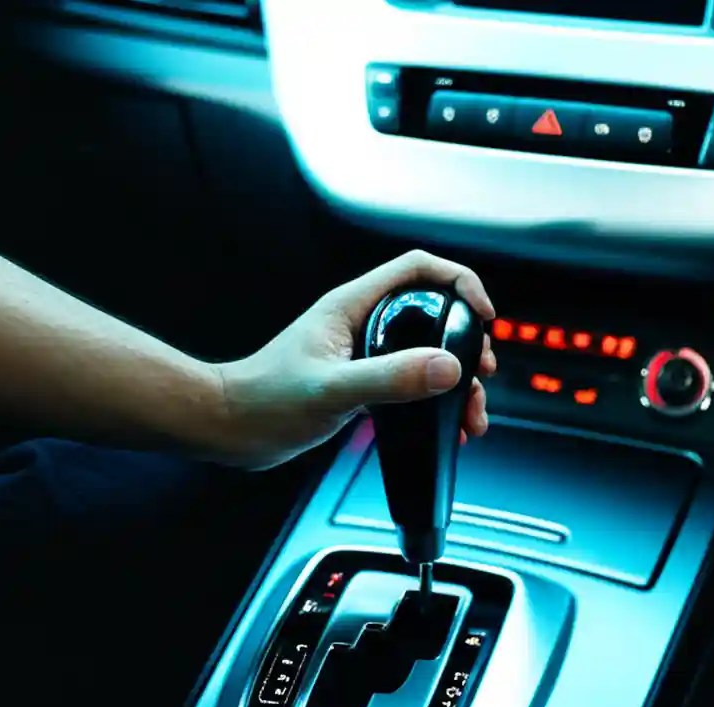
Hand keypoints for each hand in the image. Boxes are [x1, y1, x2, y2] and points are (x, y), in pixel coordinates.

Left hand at [207, 250, 497, 469]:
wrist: (229, 429)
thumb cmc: (263, 401)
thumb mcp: (332, 390)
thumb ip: (390, 378)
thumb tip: (447, 368)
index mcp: (353, 306)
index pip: (418, 269)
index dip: (459, 281)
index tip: (483, 314)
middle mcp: (361, 323)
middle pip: (433, 312)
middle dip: (467, 338)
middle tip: (484, 369)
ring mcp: (362, 352)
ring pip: (426, 351)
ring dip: (456, 377)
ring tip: (472, 410)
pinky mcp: (360, 382)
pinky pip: (411, 381)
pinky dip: (435, 400)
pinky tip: (446, 423)